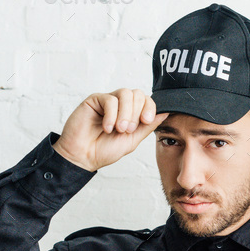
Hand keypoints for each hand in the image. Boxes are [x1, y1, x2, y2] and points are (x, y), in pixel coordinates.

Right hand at [53, 89, 168, 171]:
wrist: (83, 157)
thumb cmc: (104, 150)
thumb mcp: (132, 140)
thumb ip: (147, 126)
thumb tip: (166, 113)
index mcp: (131, 113)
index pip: (147, 100)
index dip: (150, 108)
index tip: (146, 121)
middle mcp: (120, 105)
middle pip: (138, 94)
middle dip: (136, 113)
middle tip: (128, 130)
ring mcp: (107, 101)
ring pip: (125, 93)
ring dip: (126, 113)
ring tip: (119, 129)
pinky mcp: (94, 100)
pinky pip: (110, 99)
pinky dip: (112, 115)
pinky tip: (107, 127)